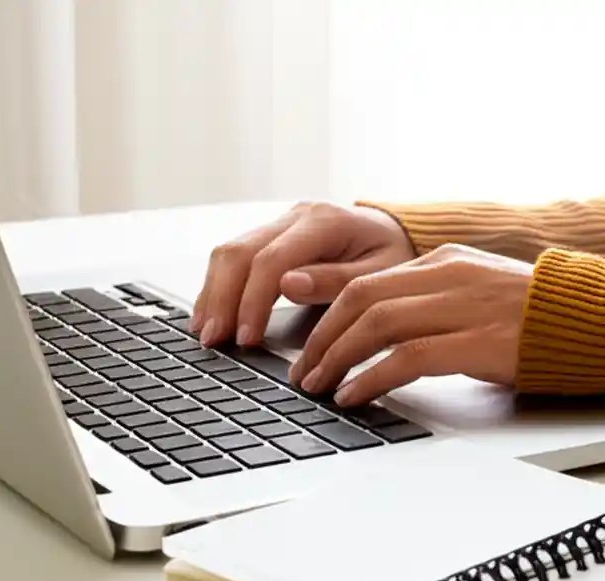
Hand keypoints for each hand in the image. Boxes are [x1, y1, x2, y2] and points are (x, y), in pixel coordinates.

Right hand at [191, 202, 414, 346]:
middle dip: (222, 298)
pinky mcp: (273, 236)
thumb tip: (288, 286)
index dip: (253, 300)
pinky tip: (213, 314)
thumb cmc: (394, 255)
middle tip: (214, 340)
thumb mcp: (381, 273)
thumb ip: (337, 280)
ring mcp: (281, 223)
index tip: (246, 337)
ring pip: (230, 252)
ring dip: (213, 293)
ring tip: (206, 332)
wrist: (398, 233)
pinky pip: (236, 258)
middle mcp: (296, 215)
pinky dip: (220, 286)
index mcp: (324, 221)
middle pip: (240, 252)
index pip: (272, 259)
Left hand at [289, 244, 532, 406]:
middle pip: (361, 298)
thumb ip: (439, 300)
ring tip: (319, 387)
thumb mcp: (483, 293)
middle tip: (304, 372)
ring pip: (376, 324)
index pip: (369, 282)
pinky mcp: (479, 342)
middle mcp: (450, 276)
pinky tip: (355, 395)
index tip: (313, 346)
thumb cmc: (547, 317)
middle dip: (323, 338)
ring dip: (337, 358)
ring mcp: (465, 307)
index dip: (329, 315)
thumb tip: (392, 329)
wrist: (603, 321)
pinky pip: (408, 357)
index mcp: (447, 262)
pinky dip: (371, 377)